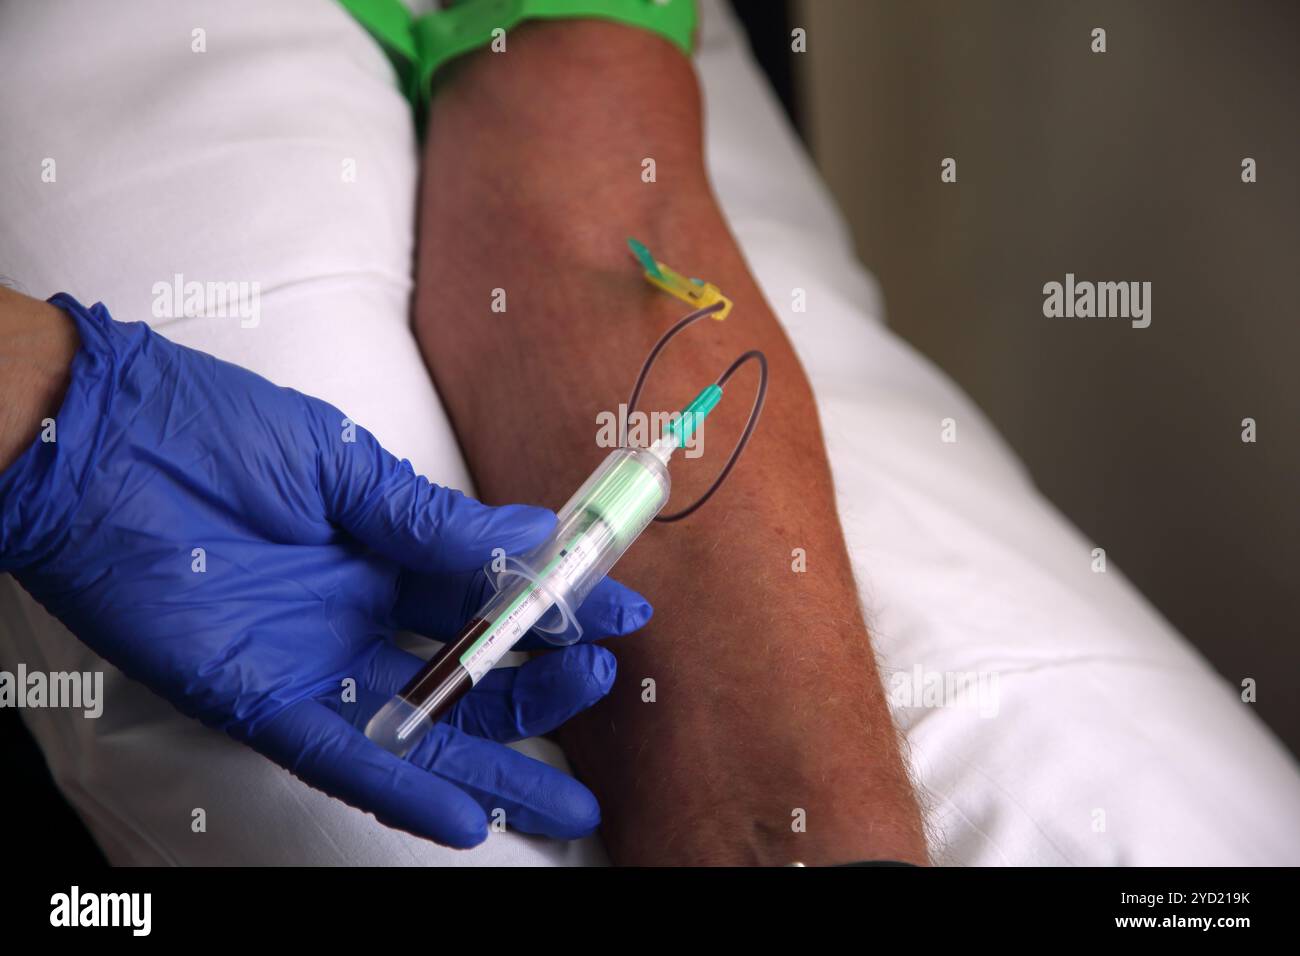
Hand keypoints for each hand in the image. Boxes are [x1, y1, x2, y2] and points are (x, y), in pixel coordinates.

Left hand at [0, 294, 651, 847]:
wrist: (98, 450)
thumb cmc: (216, 434)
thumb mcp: (342, 467)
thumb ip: (433, 520)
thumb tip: (534, 540)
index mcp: (384, 548)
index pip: (489, 591)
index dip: (556, 604)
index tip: (623, 607)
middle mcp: (359, 613)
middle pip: (468, 671)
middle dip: (539, 688)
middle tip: (600, 679)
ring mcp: (315, 662)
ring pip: (419, 729)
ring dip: (492, 765)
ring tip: (566, 796)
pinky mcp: (261, 700)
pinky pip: (342, 756)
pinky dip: (403, 787)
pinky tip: (466, 818)